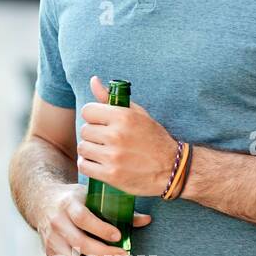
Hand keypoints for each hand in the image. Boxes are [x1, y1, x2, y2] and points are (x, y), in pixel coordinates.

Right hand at [35, 182, 152, 255]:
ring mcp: (51, 240)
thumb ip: (117, 209)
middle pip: (80, 243)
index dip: (101, 229)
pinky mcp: (49, 253)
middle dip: (105, 252)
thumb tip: (147, 220)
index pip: (82, 218)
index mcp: (67, 204)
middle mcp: (56, 223)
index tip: (119, 236)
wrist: (42, 202)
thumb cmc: (73, 200)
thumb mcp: (91, 197)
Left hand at [77, 75, 179, 196]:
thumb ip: (111, 97)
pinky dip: (88, 165)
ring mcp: (113, 156)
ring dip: (90, 150)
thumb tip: (93, 80)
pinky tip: (98, 163)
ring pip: (83, 148)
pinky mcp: (111, 175)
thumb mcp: (137, 114)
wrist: (172, 169)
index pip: (87, 111)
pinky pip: (84, 166)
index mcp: (124, 117)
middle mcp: (117, 135)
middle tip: (105, 140)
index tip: (101, 124)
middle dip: (93, 135)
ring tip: (102, 152)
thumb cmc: (153, 139)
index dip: (93, 117)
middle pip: (84, 130)